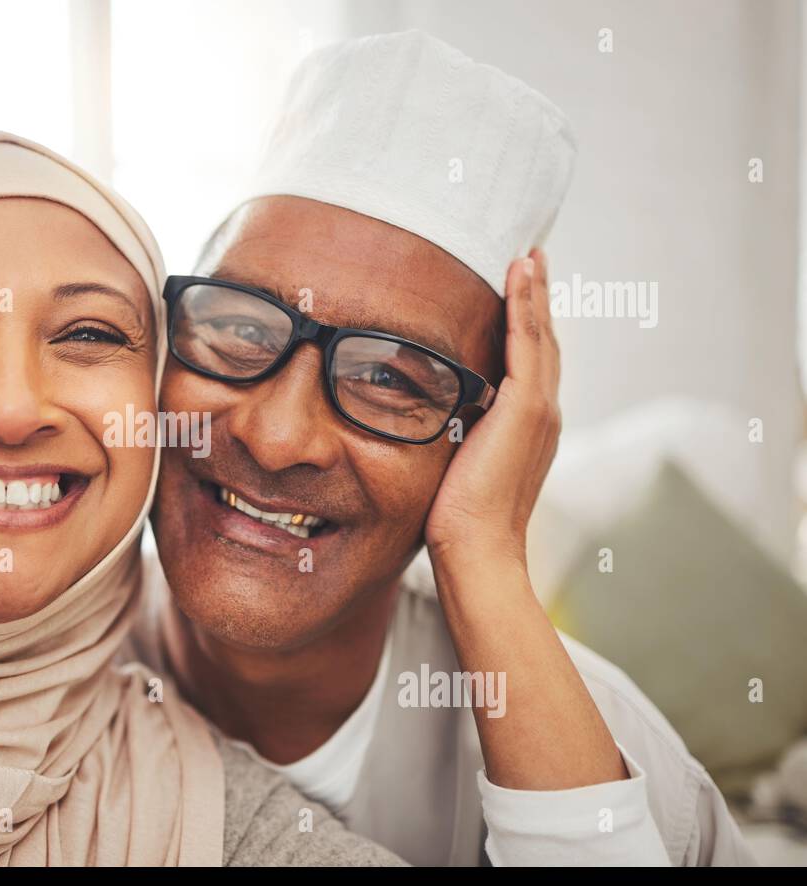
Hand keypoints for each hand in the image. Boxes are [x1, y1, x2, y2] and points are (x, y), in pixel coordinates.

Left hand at [424, 248, 559, 568]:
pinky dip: (526, 304)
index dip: (527, 324)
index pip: (529, 362)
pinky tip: (520, 273)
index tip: (519, 290)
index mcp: (528, 426)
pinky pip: (528, 342)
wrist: (477, 549)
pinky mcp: (527, 408)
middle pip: (543, 340)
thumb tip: (423, 417)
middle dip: (537, 298)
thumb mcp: (455, 463)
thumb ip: (453, 434)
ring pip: (540, 333)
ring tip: (529, 254)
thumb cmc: (458, 520)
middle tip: (533, 256)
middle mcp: (543, 412)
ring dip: (534, 290)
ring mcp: (540, 409)